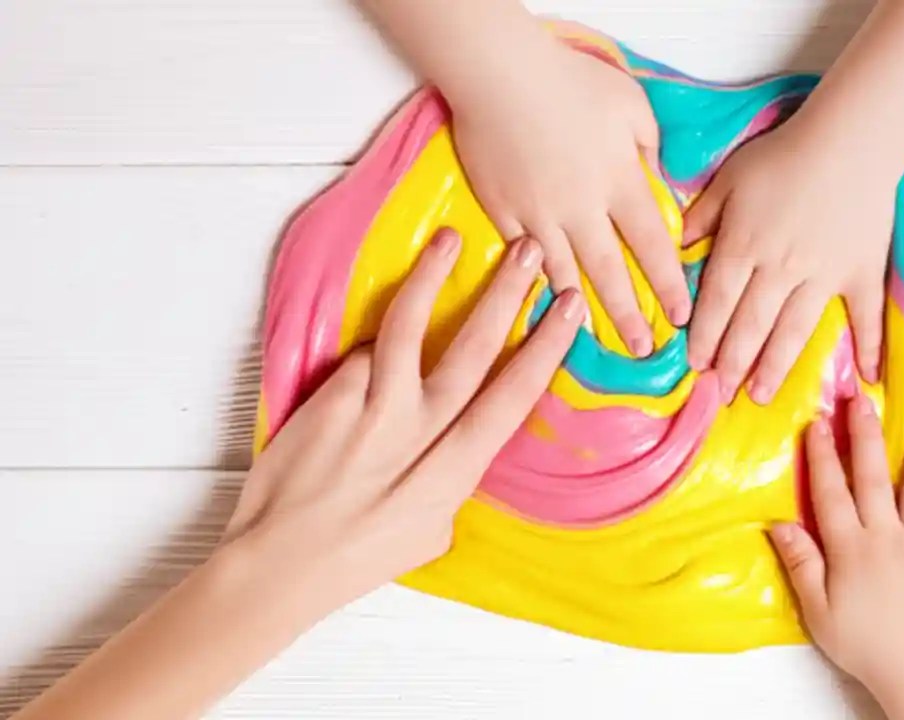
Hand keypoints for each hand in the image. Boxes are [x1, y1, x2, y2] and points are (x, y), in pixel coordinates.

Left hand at [225, 228, 584, 606]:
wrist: (280, 564)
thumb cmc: (360, 556)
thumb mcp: (431, 531)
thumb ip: (453, 478)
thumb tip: (459, 434)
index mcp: (453, 474)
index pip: (511, 398)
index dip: (543, 349)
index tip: (569, 310)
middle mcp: (417, 435)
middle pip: (473, 352)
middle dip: (506, 298)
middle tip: (530, 252)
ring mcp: (370, 413)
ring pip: (410, 330)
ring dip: (434, 278)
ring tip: (452, 239)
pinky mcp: (330, 399)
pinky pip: (364, 356)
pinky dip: (378, 343)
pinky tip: (388, 334)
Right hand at [448, 41, 689, 356]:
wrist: (499, 74)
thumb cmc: (569, 81)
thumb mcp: (631, 106)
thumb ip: (649, 148)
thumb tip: (656, 179)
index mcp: (619, 182)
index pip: (653, 245)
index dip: (670, 284)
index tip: (684, 317)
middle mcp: (582, 208)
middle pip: (610, 273)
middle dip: (630, 316)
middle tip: (644, 351)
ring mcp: (538, 214)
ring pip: (564, 274)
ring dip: (581, 312)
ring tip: (594, 341)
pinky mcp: (502, 211)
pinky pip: (521, 257)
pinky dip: (533, 283)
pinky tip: (543, 304)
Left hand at [681, 120, 893, 402]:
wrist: (849, 140)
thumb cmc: (784, 154)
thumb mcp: (729, 179)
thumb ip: (702, 217)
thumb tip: (677, 249)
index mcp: (743, 246)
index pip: (717, 301)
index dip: (704, 336)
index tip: (695, 365)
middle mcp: (779, 269)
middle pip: (750, 325)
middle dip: (731, 363)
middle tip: (720, 394)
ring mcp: (823, 275)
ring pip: (793, 331)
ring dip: (775, 367)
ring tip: (759, 396)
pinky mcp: (860, 273)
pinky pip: (865, 316)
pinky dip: (869, 346)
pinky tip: (868, 378)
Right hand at [769, 396, 903, 698]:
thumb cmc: (866, 645)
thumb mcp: (818, 611)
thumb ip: (801, 564)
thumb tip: (779, 524)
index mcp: (850, 548)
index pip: (830, 492)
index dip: (821, 456)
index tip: (816, 423)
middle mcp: (887, 535)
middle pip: (872, 476)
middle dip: (865, 434)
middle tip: (861, 399)